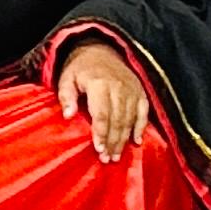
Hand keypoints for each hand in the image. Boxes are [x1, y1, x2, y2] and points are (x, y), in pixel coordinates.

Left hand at [57, 36, 151, 160]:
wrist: (101, 50)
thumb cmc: (80, 68)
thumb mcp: (66, 78)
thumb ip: (66, 96)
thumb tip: (67, 116)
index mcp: (99, 85)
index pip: (101, 114)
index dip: (101, 133)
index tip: (99, 149)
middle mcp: (119, 88)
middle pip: (117, 121)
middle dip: (112, 142)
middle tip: (108, 159)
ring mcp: (132, 91)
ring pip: (130, 120)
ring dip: (124, 139)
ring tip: (117, 156)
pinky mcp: (141, 92)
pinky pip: (144, 113)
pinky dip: (141, 128)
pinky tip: (137, 142)